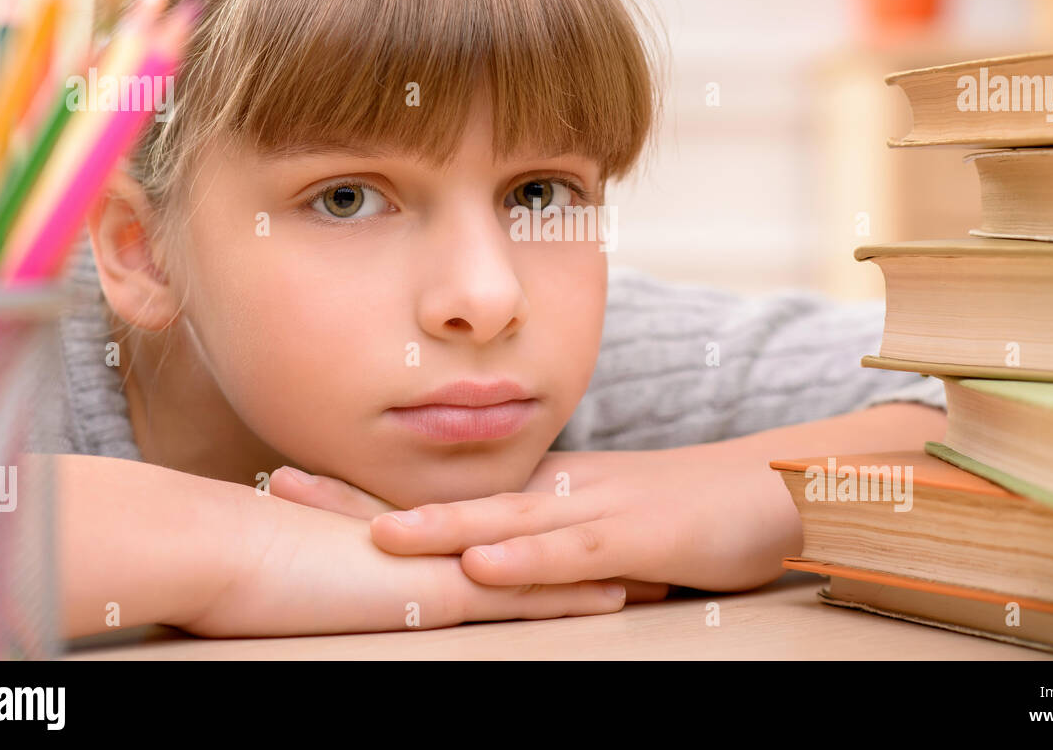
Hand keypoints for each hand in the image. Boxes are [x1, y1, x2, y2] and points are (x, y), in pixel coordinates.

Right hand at [182, 491, 630, 636]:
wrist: (210, 546)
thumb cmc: (236, 560)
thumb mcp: (297, 564)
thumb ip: (327, 569)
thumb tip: (324, 578)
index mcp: (412, 539)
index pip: (491, 531)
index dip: (543, 529)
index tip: (588, 528)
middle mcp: (436, 544)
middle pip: (531, 537)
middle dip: (590, 540)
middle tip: (648, 539)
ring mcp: (437, 562)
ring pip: (538, 561)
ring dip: (599, 566)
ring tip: (658, 567)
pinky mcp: (430, 592)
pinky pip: (515, 594)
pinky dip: (568, 594)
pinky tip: (616, 596)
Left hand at [271, 443, 793, 597]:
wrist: (767, 488)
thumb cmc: (684, 514)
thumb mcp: (602, 528)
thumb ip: (545, 542)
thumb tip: (485, 564)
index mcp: (539, 496)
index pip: (441, 494)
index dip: (368, 493)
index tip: (298, 485)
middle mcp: (553, 496)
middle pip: (447, 497)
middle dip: (368, 498)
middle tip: (285, 485)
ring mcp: (593, 513)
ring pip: (504, 521)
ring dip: (437, 527)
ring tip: (373, 535)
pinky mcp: (638, 540)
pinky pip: (573, 552)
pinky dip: (527, 561)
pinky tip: (484, 567)